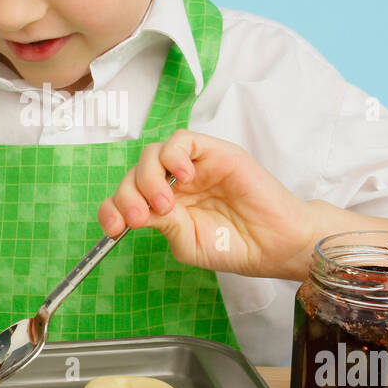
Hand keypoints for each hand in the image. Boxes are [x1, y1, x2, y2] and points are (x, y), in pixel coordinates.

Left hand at [97, 130, 317, 280]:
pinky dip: (173, 157)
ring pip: (152, 154)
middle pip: (134, 175)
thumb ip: (162, 223)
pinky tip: (183, 178)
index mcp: (165, 207)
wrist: (274, 244)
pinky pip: (181, 141)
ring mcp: (193, 166)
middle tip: (142, 218)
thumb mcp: (186, 242)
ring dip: (149, 179)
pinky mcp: (213, 152)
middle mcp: (174, 184)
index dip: (112, 208)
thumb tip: (135, 210)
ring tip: (166, 204)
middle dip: (129, 196)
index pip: (125, 197)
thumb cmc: (235, 246)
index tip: (114, 228)